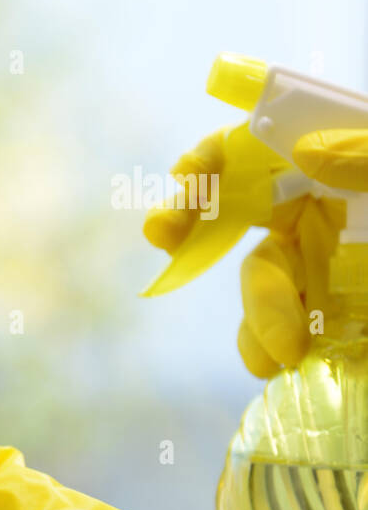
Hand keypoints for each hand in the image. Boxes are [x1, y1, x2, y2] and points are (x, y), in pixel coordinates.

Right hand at [144, 125, 367, 376]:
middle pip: (234, 209)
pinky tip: (272, 362)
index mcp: (330, 162)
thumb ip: (364, 155)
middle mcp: (316, 208)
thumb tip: (306, 150)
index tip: (189, 175)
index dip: (213, 156)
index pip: (253, 147)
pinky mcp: (327, 310)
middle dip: (190, 218)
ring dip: (259, 310)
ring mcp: (318, 261)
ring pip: (261, 278)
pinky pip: (281, 327)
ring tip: (279, 351)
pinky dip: (266, 345)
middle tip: (162, 234)